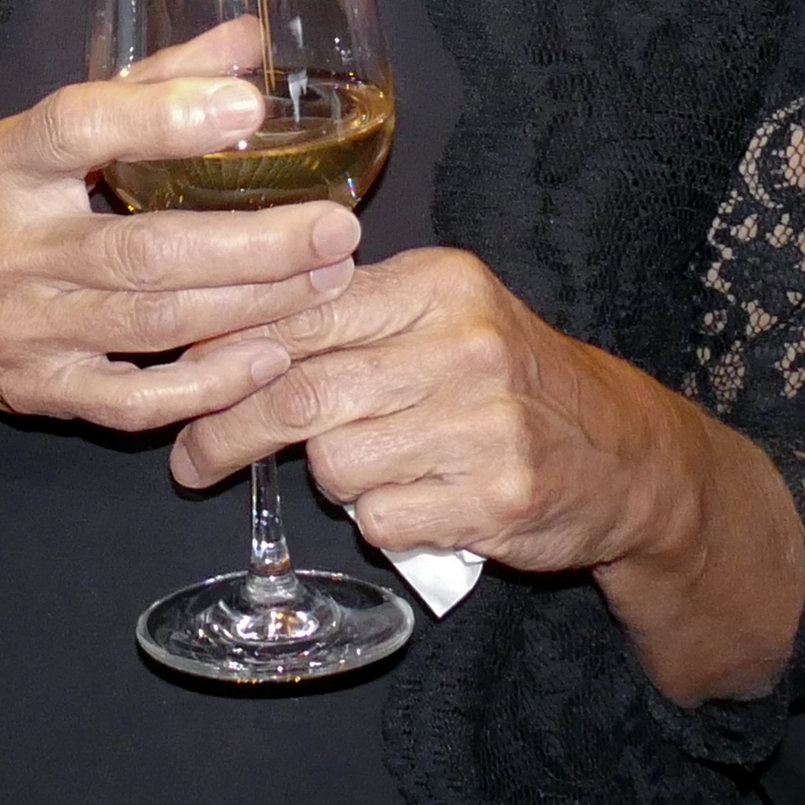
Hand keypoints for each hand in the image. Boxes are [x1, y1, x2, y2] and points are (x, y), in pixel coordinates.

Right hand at [0, 20, 362, 456]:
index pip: (79, 126)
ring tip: (329, 278)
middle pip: (140, 250)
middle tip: (336, 227)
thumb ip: (144, 86)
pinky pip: (134, 401)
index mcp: (0, 164)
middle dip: (253, 245)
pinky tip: (269, 355)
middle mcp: (7, 250)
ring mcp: (22, 331)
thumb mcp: (26, 129)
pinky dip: (206, 385)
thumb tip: (249, 44)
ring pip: (152, 326)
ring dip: (253, 306)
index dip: (164, 117)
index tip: (247, 107)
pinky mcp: (39, 392)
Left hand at [170, 246, 689, 579]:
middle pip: (302, 392)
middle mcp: (463, 346)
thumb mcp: (438, 319)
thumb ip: (345, 319)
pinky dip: (381, 519)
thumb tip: (215, 340)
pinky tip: (420, 499)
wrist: (622, 454)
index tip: (181, 380)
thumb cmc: (504, 382)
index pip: (303, 310)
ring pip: (336, 465)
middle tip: (193, 460)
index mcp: (438, 285)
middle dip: (230, 432)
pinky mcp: (497, 497)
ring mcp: (485, 425)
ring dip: (334, 479)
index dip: (227, 351)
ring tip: (377, 467)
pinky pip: (382, 519)